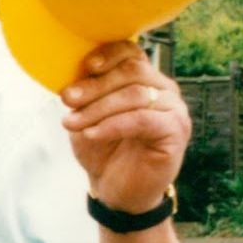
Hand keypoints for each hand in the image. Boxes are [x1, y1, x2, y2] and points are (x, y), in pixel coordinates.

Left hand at [59, 41, 190, 212]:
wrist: (116, 190)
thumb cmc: (103, 150)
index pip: (131, 53)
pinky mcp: (176, 132)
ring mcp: (174, 110)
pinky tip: (91, 134)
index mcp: (145, 79)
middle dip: (94, 86)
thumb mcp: (87, 116)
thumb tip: (68, 75)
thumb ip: (84, 93)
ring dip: (98, 108)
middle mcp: (164, 90)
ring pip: (135, 95)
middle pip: (132, 72)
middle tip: (67, 99)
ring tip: (72, 122)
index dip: (109, 54)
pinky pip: (142, 120)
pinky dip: (112, 125)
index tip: (87, 66)